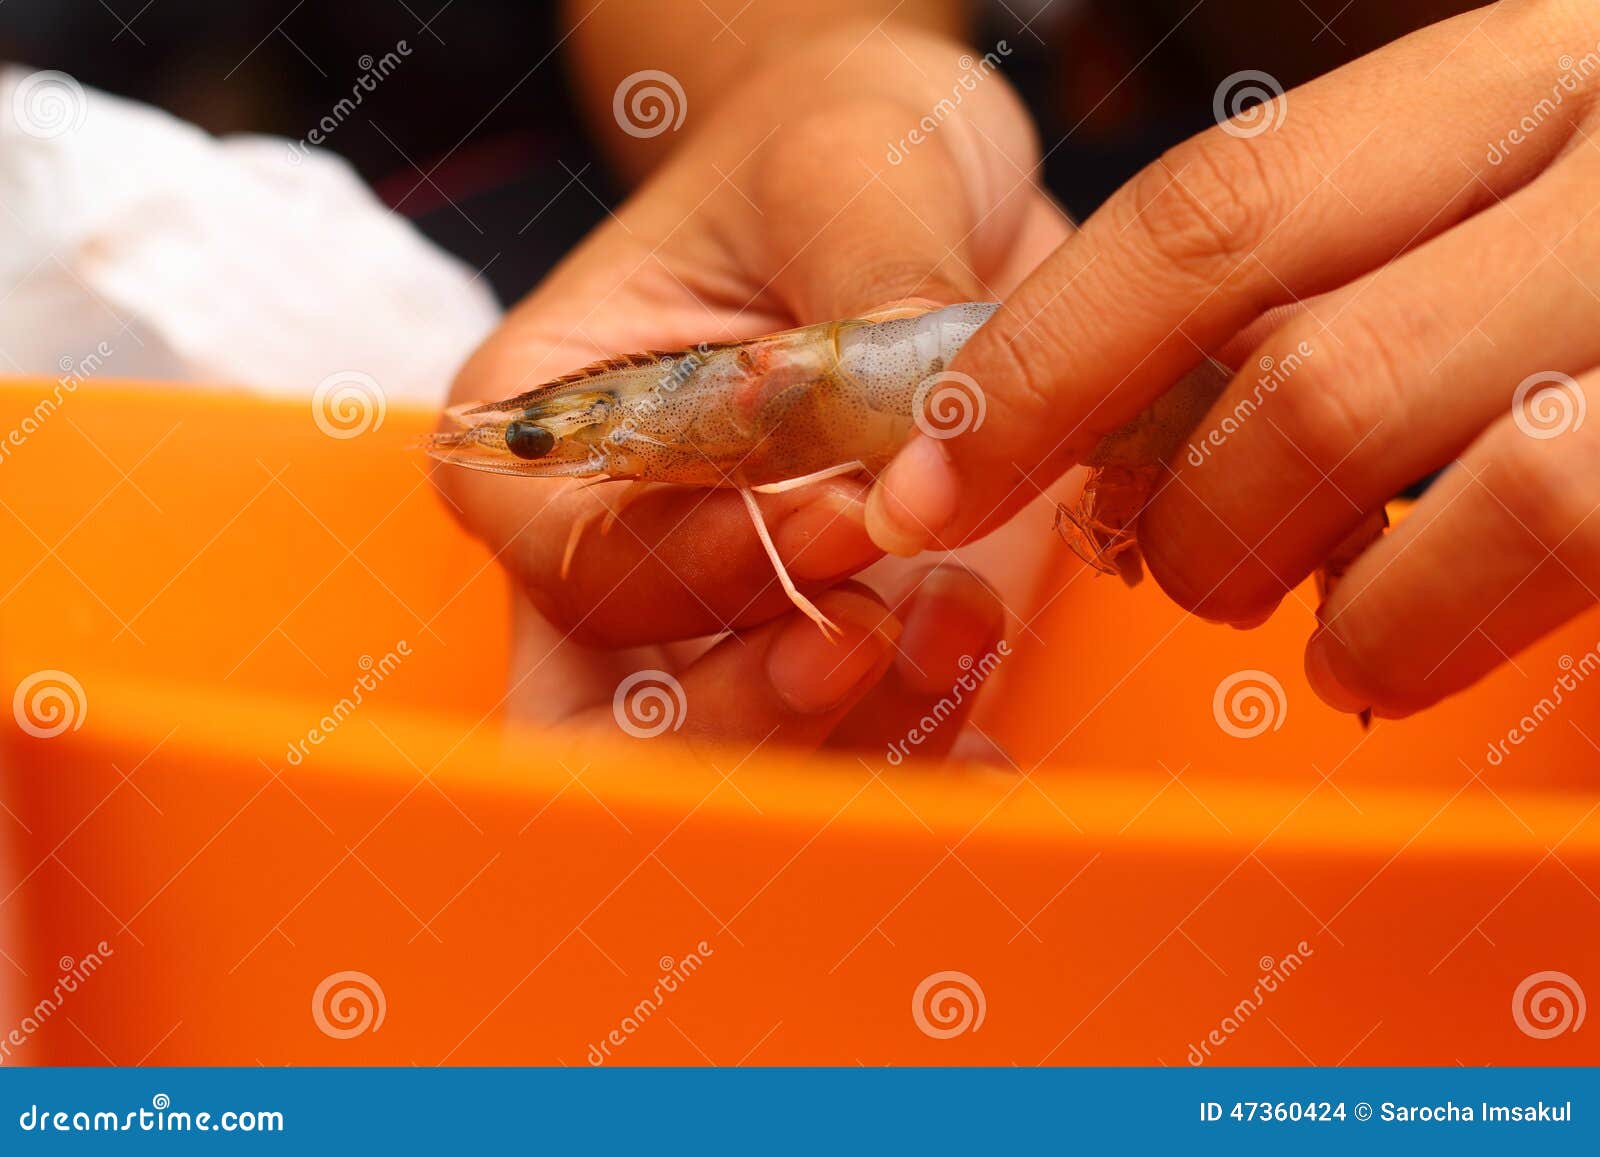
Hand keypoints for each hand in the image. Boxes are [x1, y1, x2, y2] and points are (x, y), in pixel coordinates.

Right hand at [436, 26, 1070, 753]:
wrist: (918, 188)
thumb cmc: (836, 152)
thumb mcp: (850, 165)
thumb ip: (871, 282)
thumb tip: (918, 435)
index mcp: (551, 434)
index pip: (573, 561)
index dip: (692, 569)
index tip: (836, 512)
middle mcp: (616, 553)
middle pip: (608, 727)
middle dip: (743, 712)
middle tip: (866, 632)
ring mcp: (725, 624)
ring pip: (727, 773)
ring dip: (851, 732)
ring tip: (962, 620)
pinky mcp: (835, 652)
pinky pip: (845, 770)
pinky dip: (914, 773)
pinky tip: (983, 741)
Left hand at [866, 1, 1599, 718]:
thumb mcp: (1488, 186)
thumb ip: (1330, 262)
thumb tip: (1109, 422)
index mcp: (1522, 73)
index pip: (1209, 217)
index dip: (1039, 366)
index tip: (927, 480)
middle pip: (1305, 366)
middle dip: (1186, 512)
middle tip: (1172, 560)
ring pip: (1468, 485)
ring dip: (1317, 589)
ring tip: (1306, 619)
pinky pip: (1565, 544)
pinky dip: (1429, 632)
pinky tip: (1399, 641)